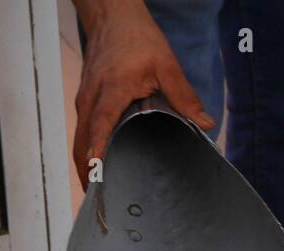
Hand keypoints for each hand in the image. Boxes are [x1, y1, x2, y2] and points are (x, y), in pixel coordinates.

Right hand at [72, 0, 215, 185]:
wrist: (112, 18)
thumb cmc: (137, 39)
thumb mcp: (166, 64)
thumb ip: (184, 95)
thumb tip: (205, 123)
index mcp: (111, 91)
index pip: (100, 127)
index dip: (97, 151)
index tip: (95, 173)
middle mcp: (91, 100)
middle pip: (82, 144)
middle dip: (86, 173)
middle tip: (98, 199)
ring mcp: (84, 102)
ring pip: (79, 140)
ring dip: (84, 165)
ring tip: (96, 188)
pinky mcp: (84, 101)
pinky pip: (81, 132)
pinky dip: (86, 150)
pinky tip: (97, 163)